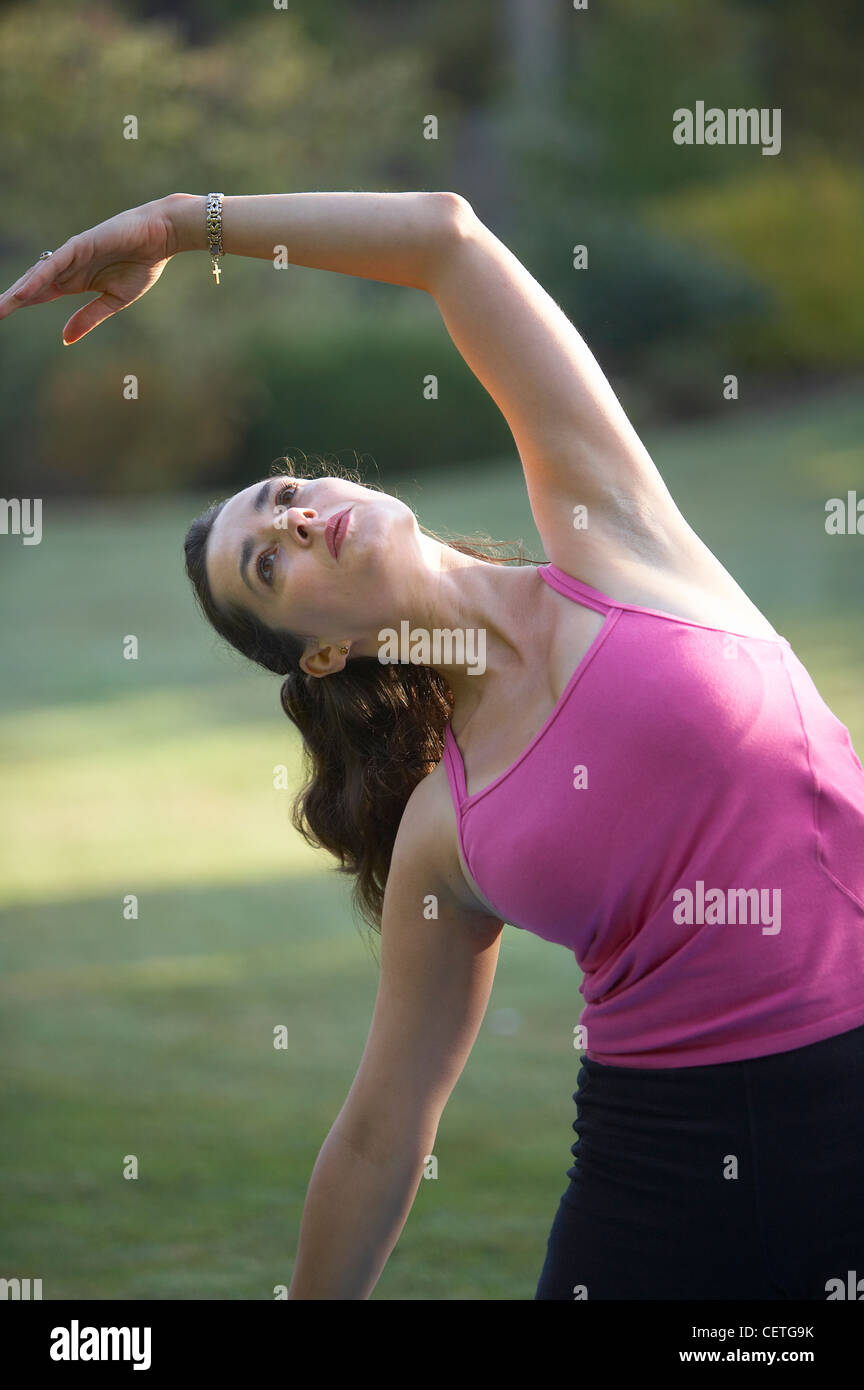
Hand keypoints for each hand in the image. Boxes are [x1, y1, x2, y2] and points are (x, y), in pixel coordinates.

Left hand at [0, 198, 176, 344]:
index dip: (20, 303)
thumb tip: (64, 339)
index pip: (39, 294)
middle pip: (31, 285)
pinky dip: (37, 278)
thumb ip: (88, 318)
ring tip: (0, 308)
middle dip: (11, 299)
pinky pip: (54, 264)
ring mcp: (71, 255)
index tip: (0, 316)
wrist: (161, 237)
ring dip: (17, 292)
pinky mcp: (79, 245)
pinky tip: (22, 292)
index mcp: (75, 280)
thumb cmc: (141, 264)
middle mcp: (67, 267)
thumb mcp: (113, 301)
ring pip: (37, 276)